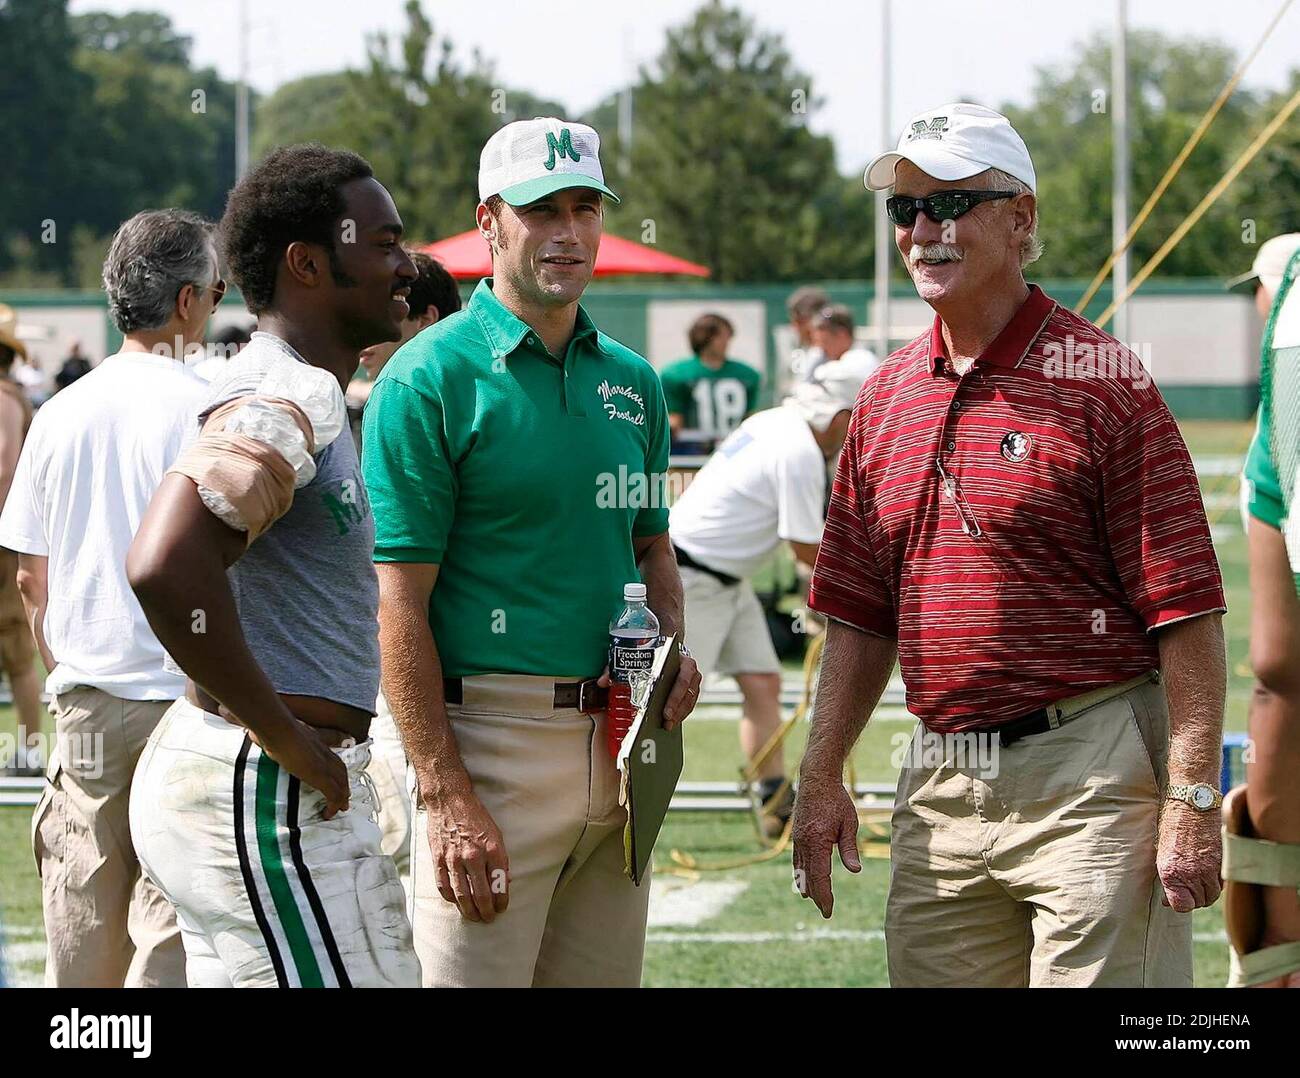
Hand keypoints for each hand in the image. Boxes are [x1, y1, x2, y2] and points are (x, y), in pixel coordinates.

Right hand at [256, 718, 349, 818]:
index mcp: (316, 743)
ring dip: (342, 796)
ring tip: (340, 807)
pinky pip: (333, 794)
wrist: (278, 729)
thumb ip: (274, 737)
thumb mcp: (280, 732)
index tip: (337, 777)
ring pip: (341, 783)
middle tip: (344, 797)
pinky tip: (329, 813)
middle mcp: (324, 753)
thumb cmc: (275, 727)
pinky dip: (334, 805)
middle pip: (341, 771)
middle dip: (344, 785)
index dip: (336, 769)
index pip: (332, 757)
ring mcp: (324, 765)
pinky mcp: (320, 776)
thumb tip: (255, 737)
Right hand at [425, 788, 509, 922]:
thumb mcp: (496, 834)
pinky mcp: (438, 859)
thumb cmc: (476, 817)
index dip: (501, 901)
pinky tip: (456, 902)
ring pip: (461, 895)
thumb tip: (503, 883)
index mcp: (492, 849)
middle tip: (488, 919)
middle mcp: (473, 856)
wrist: (450, 801)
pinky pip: (444, 886)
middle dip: (486, 912)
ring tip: (474, 917)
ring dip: (469, 911)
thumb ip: (500, 859)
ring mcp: (454, 859)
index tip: (501, 908)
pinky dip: (450, 899)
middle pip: (480, 895)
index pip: (499, 885)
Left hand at [595, 650, 701, 730]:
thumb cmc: (650, 656)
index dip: (675, 696)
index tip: (665, 711)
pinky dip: (680, 715)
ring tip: (667, 726)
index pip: (682, 677)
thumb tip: (602, 682)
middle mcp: (690, 670)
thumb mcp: (635, 658)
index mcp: (680, 659)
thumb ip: (618, 668)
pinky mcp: (691, 692)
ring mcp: (693, 682)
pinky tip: (670, 724)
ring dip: (679, 715)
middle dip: (676, 709)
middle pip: (686, 692)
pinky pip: (688, 706)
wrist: (666, 650)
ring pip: (689, 701)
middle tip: (666, 722)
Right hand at [791, 772, 860, 917]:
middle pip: (809, 877)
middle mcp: (804, 843)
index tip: (828, 911)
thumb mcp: (849, 823)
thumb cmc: (836, 800)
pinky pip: (796, 859)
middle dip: (817, 895)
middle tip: (825, 911)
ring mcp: (797, 839)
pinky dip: (800, 872)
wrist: (816, 778)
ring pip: (800, 869)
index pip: (821, 877)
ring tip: (813, 900)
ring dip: (807, 886)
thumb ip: (849, 848)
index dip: (825, 896)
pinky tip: (803, 880)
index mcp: (818, 841)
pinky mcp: (796, 835)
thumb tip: (855, 871)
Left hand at [1157, 801, 1221, 911]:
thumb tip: (1168, 900)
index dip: (1177, 903)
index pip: (1182, 905)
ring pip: (1213, 894)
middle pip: (1200, 902)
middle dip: (1193, 898)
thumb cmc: (1172, 825)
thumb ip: (1167, 878)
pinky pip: (1222, 882)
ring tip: (1196, 878)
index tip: (1173, 898)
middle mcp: (1194, 874)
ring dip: (1205, 891)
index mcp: (1173, 872)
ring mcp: (1211, 869)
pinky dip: (1215, 881)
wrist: (1193, 804)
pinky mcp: (1225, 863)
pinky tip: (1207, 870)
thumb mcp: (1161, 852)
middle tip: (1186, 887)